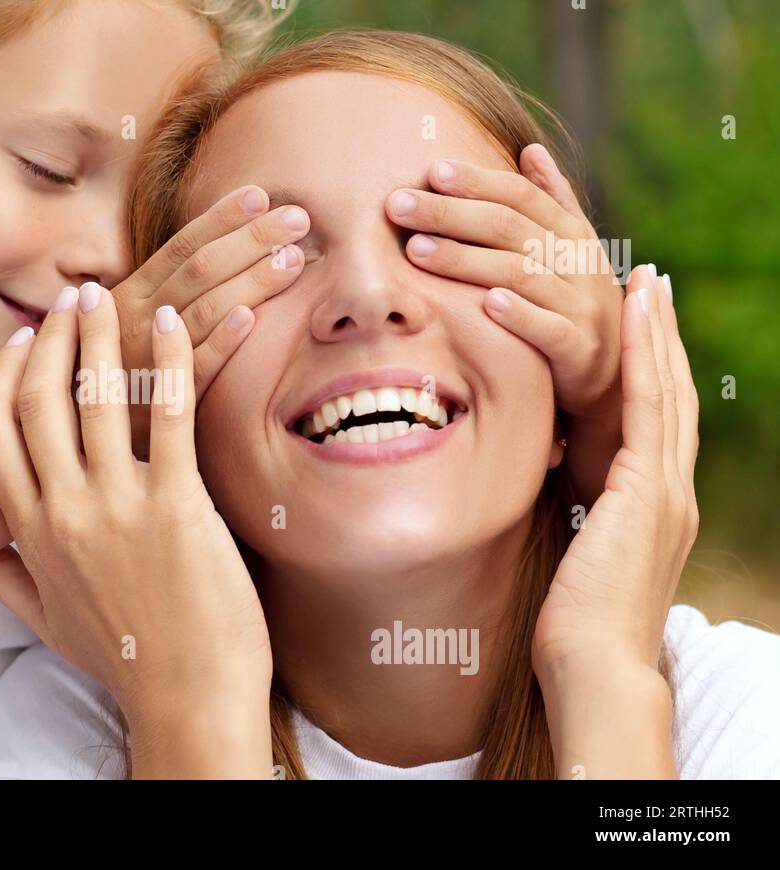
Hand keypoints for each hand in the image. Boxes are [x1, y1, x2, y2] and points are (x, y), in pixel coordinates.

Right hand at [0, 283, 272, 776]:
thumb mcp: (48, 623)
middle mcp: (65, 512)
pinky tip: (177, 320)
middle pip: (38, 402)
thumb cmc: (126, 659)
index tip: (18, 342)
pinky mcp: (177, 508)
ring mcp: (118, 508)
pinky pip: (170, 414)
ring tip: (112, 295)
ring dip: (102, 335)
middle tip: (73, 297)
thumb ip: (6, 582)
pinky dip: (173, 358)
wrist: (187, 699)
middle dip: (54, 339)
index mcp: (31, 533)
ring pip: (97, 398)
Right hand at [112, 185, 309, 455]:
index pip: (180, 246)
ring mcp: (146, 359)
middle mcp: (133, 320)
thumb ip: (156, 296)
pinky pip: (197, 367)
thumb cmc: (107, 381)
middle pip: (199, 268)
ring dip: (251, 279)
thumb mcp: (117, 330)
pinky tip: (253, 317)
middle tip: (298, 217)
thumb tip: (208, 256)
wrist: (76, 443)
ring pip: (204, 309)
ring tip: (294, 258)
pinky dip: (223, 340)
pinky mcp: (161, 402)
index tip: (259, 193)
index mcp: (125, 296)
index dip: (221, 218)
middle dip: (251, 238)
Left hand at [386, 144, 623, 502]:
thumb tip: (530, 149)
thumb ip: (552, 201)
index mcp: (570, 233)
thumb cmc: (576, 305)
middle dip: (449, 213)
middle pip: (508, 228)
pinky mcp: (580, 349)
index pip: (519, 196)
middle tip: (396, 204)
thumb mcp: (569, 251)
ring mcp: (582, 305)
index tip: (430, 169)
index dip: (477, 180)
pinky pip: (549, 329)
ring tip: (416, 250)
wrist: (619, 374)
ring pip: (520, 273)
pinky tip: (485, 303)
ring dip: (465, 259)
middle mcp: (577, 262)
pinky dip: (519, 315)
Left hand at [532, 263, 698, 682]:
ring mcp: (667, 492)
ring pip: (667, 392)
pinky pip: (650, 410)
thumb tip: (541, 496)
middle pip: (670, 397)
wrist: (595, 669)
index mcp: (652, 507)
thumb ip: (570, 521)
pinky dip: (646, 359)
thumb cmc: (572, 626)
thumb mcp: (573, 558)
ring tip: (645, 280)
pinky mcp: (651, 494)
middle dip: (661, 340)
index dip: (648, 372)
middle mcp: (671, 493)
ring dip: (657, 333)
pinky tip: (636, 318)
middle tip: (649, 284)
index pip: (652, 424)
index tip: (634, 329)